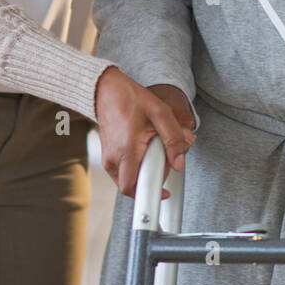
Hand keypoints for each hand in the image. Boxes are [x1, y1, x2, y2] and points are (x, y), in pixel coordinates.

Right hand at [94, 67, 196, 200]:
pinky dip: (138, 165)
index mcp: (126, 150)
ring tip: (152, 149)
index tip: (164, 193)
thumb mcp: (160, 113)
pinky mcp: (108, 158)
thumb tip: (179, 163)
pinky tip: (144, 148)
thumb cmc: (130, 99)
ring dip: (145, 170)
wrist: (105, 91)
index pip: (132, 188)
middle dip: (153, 177)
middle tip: (162, 156)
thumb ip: (173, 138)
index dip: (151, 194)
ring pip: (130, 179)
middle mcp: (113, 159)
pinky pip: (125, 171)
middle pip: (135, 185)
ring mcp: (108, 159)